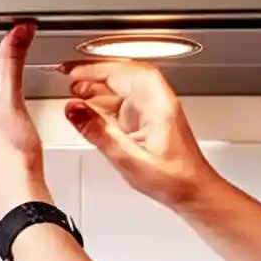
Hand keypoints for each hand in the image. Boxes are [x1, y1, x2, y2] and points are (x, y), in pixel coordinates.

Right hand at [60, 61, 221, 208]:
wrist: (193, 192)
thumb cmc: (173, 179)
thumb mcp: (128, 158)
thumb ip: (98, 131)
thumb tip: (74, 109)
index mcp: (157, 104)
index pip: (124, 71)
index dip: (96, 67)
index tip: (73, 72)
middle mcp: (155, 102)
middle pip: (122, 75)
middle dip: (93, 73)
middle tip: (67, 76)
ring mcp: (150, 111)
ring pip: (120, 88)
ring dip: (96, 87)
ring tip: (74, 92)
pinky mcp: (146, 121)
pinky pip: (121, 103)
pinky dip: (102, 102)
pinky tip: (89, 109)